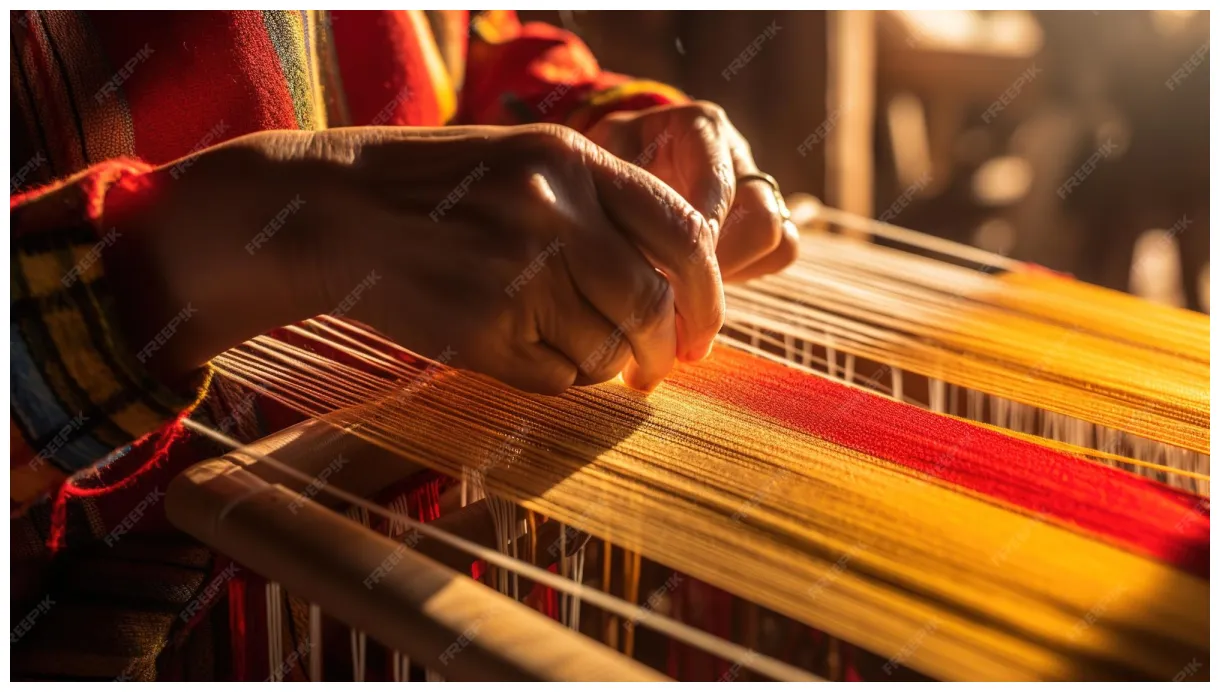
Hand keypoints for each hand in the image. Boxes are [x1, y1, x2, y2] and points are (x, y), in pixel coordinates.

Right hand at [103, 124, 723, 394]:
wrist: (333, 211)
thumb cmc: (438, 191)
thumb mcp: (525, 165)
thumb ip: (602, 207)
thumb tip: (677, 282)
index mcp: (573, 161)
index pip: (685, 236)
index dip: (707, 295)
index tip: (699, 331)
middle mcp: (553, 213)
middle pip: (651, 306)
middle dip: (663, 350)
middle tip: (653, 367)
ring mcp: (516, 273)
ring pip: (605, 351)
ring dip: (601, 365)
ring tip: (565, 346)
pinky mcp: (482, 330)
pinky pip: (555, 378)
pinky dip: (554, 377)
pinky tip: (521, 351)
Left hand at [585, 102, 799, 281]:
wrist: (627, 155)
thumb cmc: (611, 156)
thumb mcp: (602, 154)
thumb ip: (617, 180)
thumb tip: (629, 238)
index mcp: (702, 129)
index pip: (720, 188)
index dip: (696, 238)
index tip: (661, 268)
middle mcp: (738, 155)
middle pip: (761, 222)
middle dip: (716, 265)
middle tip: (672, 287)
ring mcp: (759, 187)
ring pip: (779, 241)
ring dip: (732, 272)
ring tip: (683, 282)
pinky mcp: (767, 217)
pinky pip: (779, 253)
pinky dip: (745, 272)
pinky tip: (700, 276)